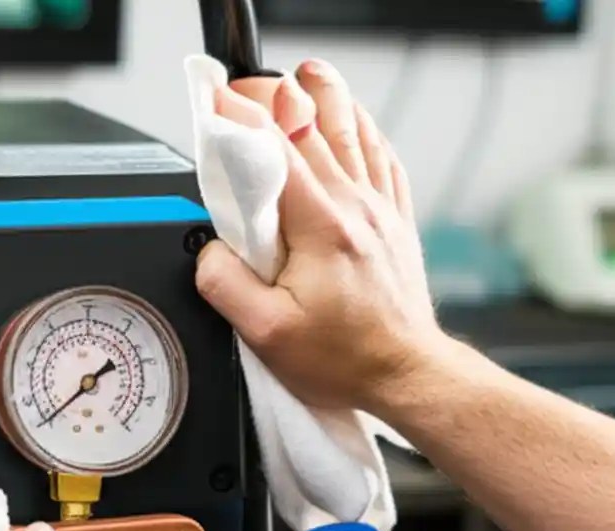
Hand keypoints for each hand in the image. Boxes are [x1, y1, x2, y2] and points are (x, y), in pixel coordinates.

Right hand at [196, 59, 450, 411]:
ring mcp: (380, 210)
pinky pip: (384, 159)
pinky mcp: (396, 222)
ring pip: (355, 133)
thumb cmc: (345, 357)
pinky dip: (367, 131)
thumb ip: (225, 284)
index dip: (241, 117)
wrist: (406, 373)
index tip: (215, 101)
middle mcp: (355, 206)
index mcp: (321, 225)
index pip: (276, 149)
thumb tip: (208, 251)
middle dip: (274, 96)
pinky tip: (357, 121)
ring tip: (308, 74)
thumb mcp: (265, 333)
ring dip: (328, 96)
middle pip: (315, 127)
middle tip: (244, 86)